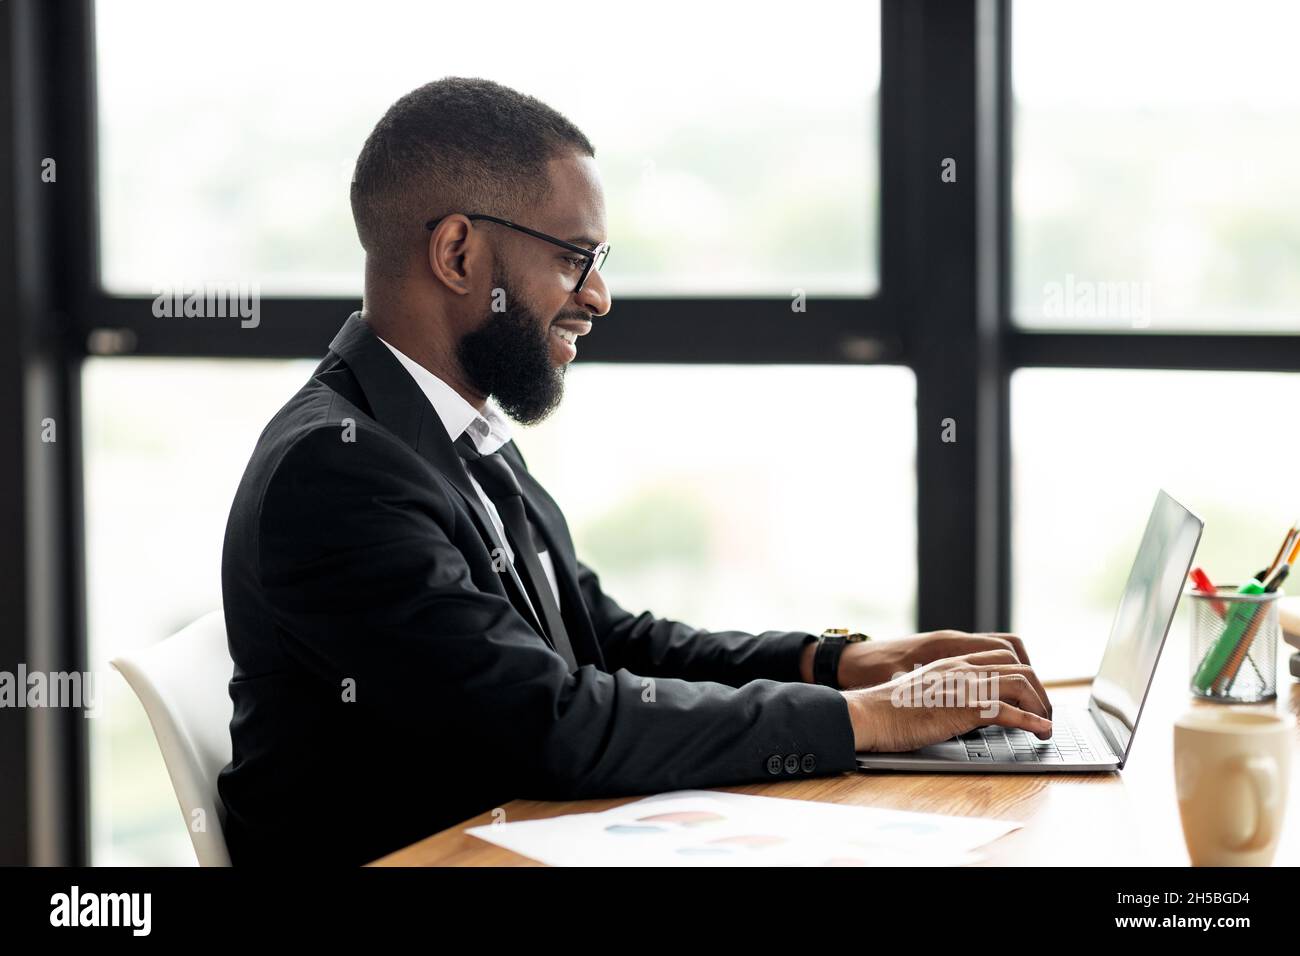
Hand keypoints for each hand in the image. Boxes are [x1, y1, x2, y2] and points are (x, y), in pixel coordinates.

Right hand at [834, 629, 1051, 716]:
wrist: (868, 714)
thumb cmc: (886, 710)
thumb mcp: (922, 692)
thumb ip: (945, 692)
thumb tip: (963, 710)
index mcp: (951, 661)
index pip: (1000, 655)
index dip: (1022, 675)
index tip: (1029, 696)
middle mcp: (962, 667)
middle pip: (1018, 667)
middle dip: (1039, 691)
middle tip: (1043, 713)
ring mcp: (965, 685)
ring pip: (1021, 683)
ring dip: (1041, 705)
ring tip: (1046, 725)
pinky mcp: (965, 707)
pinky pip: (1009, 710)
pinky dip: (1032, 721)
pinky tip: (1041, 731)